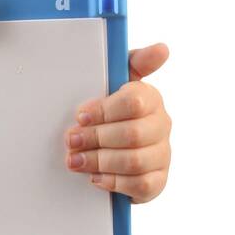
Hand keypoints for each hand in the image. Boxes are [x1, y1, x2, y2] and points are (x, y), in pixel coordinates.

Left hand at [64, 43, 171, 203]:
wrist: (112, 148)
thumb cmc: (111, 111)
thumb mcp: (114, 82)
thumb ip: (133, 63)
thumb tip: (162, 49)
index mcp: (150, 98)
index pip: (134, 102)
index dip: (104, 111)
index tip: (81, 115)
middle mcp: (161, 125)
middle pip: (132, 134)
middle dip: (95, 139)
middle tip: (71, 141)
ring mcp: (162, 154)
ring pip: (135, 161)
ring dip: (99, 161)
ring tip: (76, 160)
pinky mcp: (158, 180)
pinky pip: (140, 185)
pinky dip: (114, 182)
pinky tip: (96, 177)